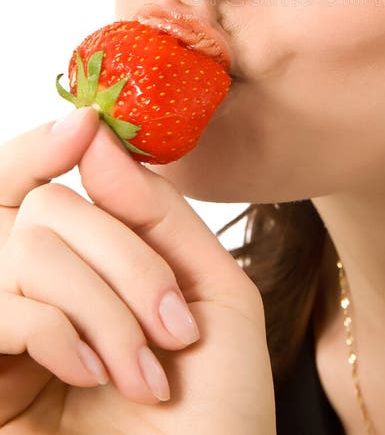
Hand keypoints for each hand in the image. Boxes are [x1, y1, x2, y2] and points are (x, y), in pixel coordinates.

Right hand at [0, 108, 275, 433]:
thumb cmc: (216, 412)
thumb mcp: (213, 291)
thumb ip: (155, 211)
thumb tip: (91, 131)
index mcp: (90, 273)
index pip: (44, 191)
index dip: (46, 148)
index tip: (84, 126)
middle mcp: (39, 298)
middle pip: (46, 209)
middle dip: (122, 256)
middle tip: (172, 324)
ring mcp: (9, 341)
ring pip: (25, 247)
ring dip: (105, 302)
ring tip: (147, 368)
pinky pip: (4, 306)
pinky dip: (62, 329)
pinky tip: (96, 377)